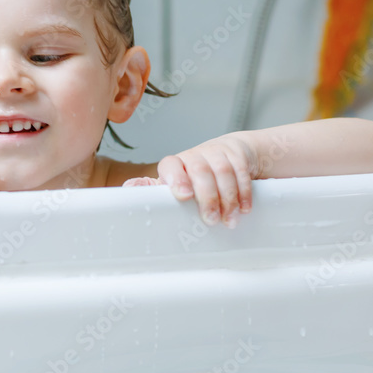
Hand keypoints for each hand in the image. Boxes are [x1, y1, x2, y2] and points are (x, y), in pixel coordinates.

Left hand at [137, 134, 258, 227]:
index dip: (176, 179)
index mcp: (176, 164)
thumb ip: (155, 188)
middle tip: (211, 219)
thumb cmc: (198, 174)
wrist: (233, 153)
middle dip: (207, 197)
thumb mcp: (177, 182)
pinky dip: (244, 192)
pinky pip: (241, 171)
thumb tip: (127, 189)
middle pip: (199, 170)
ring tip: (229, 220)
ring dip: (228, 199)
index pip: (170, 165)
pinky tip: (243, 208)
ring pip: (222, 172)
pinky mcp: (237, 154)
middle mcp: (195, 156)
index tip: (184, 196)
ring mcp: (217, 152)